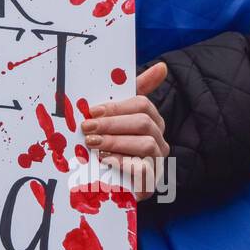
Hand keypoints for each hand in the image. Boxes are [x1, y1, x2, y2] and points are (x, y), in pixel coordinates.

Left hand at [82, 62, 169, 201]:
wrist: (111, 183)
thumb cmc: (112, 145)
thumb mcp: (116, 118)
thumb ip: (130, 92)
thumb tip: (162, 66)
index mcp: (152, 120)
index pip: (142, 104)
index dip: (116, 107)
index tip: (91, 111)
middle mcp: (159, 139)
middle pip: (143, 123)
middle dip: (112, 124)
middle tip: (87, 128)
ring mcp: (158, 161)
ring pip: (146, 144)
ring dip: (115, 142)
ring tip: (92, 144)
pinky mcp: (152, 182)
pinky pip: (144, 169)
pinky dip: (123, 162)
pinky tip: (105, 160)